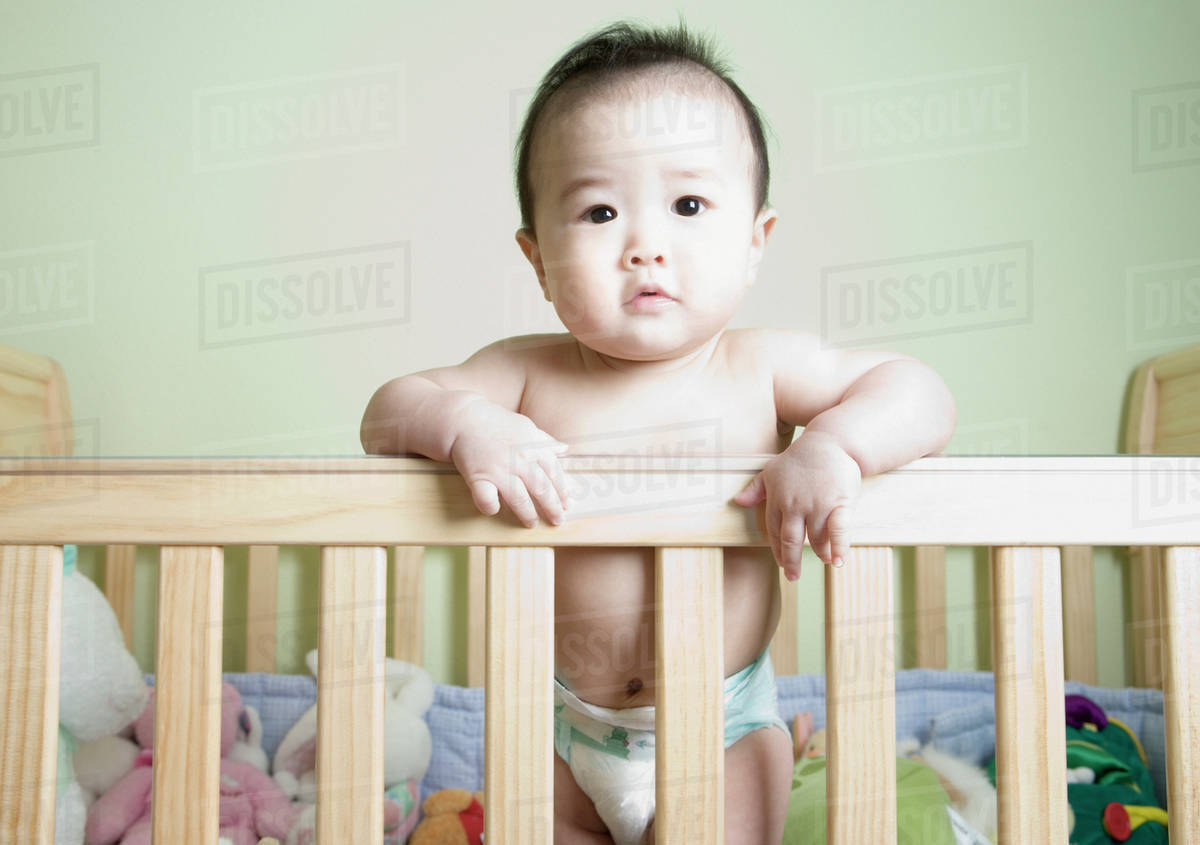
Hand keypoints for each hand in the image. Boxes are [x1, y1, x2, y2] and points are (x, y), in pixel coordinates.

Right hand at [448, 401, 570, 527]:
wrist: (464, 419)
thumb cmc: (496, 422)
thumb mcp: (526, 426)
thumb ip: (545, 440)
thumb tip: (564, 449)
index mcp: (532, 447)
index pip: (554, 472)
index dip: (562, 490)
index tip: (567, 503)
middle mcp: (518, 459)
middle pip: (541, 488)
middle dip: (552, 507)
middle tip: (557, 520)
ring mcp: (498, 469)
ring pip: (519, 498)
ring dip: (528, 514)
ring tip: (532, 523)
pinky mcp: (478, 477)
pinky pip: (487, 498)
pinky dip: (491, 507)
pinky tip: (495, 509)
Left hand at [732, 431, 861, 579]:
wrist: (830, 442)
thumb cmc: (799, 457)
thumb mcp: (771, 470)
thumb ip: (755, 489)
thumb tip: (738, 502)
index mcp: (777, 500)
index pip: (773, 531)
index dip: (777, 549)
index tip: (781, 563)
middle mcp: (795, 506)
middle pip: (790, 540)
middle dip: (790, 561)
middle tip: (792, 577)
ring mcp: (817, 505)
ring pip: (816, 538)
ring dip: (819, 552)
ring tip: (824, 560)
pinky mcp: (839, 504)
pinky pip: (838, 531)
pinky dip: (838, 548)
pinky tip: (838, 561)